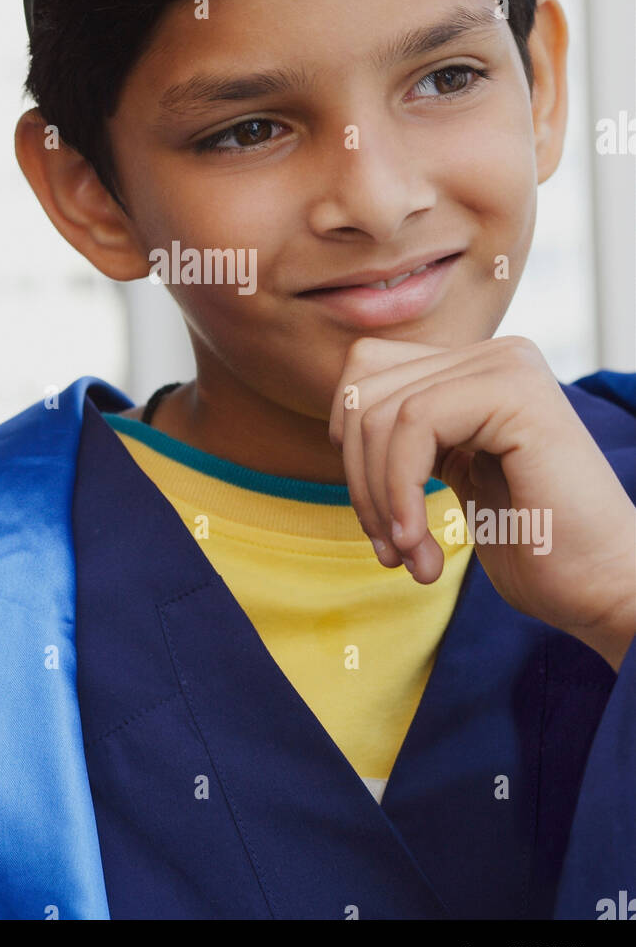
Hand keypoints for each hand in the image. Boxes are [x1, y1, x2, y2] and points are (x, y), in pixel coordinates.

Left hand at [328, 335, 635, 670]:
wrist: (606, 592)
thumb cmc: (535, 549)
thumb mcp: (456, 475)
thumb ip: (411, 436)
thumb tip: (340, 414)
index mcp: (478, 371)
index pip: (365, 374)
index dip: (351, 451)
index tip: (381, 523)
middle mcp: (495, 355)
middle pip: (363, 388)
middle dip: (360, 480)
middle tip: (393, 549)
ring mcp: (508, 366)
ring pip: (380, 410)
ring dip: (379, 499)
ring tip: (413, 557)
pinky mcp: (516, 393)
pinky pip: (412, 424)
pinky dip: (399, 494)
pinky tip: (422, 548)